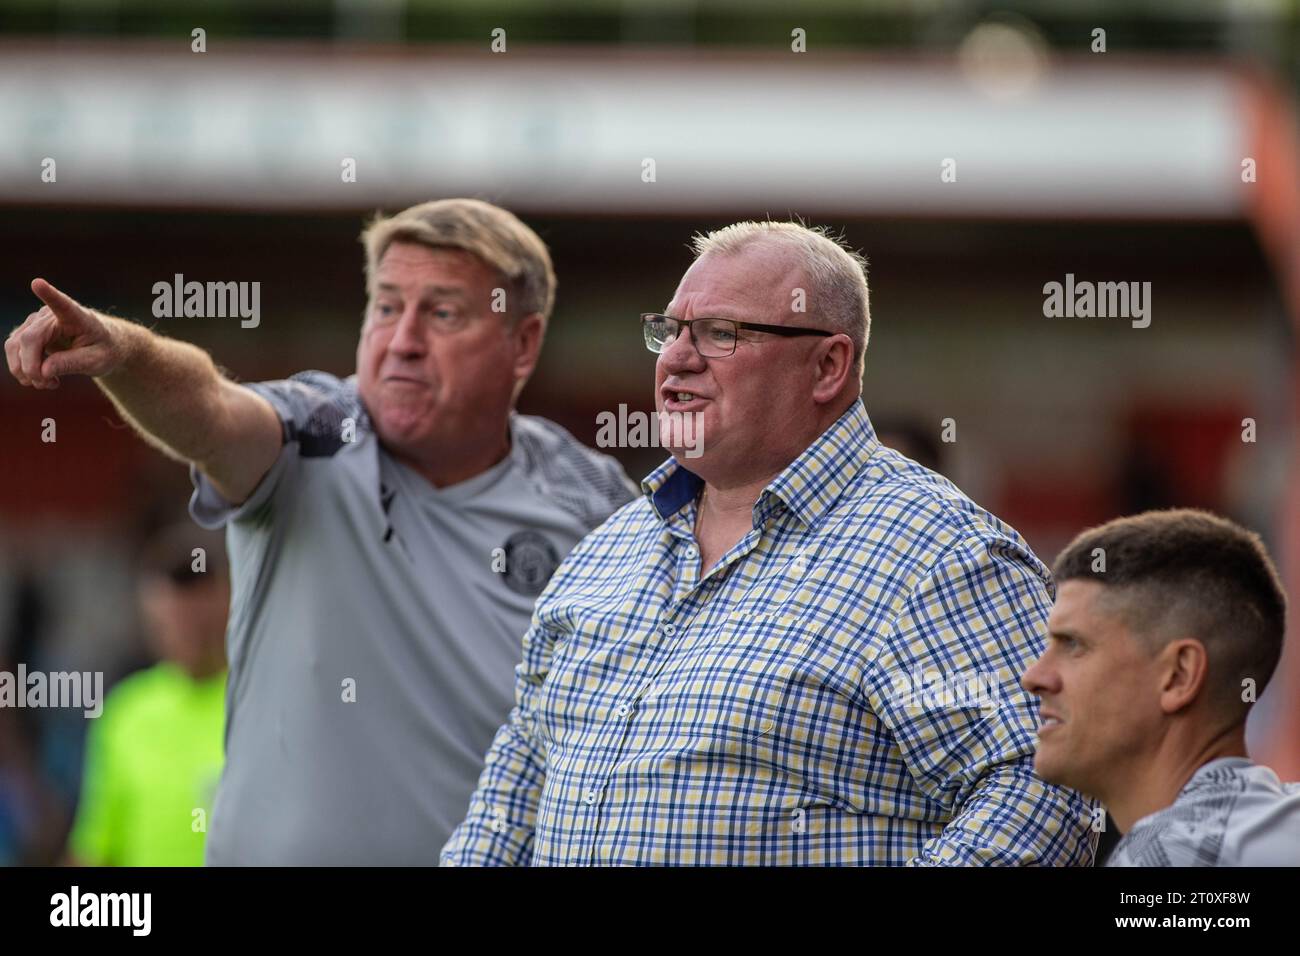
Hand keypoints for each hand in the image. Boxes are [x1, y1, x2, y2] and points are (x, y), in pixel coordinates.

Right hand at [5, 279, 122, 388]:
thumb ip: (72, 363)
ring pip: (15, 345)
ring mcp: (36, 321)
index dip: (49, 294)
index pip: (61, 304)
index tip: (37, 283)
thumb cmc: (105, 350)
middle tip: (48, 385)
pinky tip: (42, 377)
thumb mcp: (97, 361)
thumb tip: (42, 371)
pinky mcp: (28, 332)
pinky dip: (23, 369)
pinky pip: (14, 350)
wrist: (103, 346)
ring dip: (24, 370)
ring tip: (47, 383)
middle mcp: (51, 314)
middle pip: (28, 340)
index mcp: (77, 316)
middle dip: (31, 368)